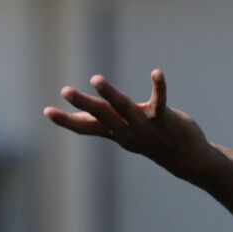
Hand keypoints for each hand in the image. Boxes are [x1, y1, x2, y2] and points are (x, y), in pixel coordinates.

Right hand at [45, 69, 212, 178]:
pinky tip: (156, 72)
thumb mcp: (123, 133)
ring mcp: (144, 125)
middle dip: (82, 103)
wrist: (185, 159)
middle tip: (65, 91)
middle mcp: (126, 130)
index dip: (66, 120)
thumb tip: (82, 113)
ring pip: (124, 108)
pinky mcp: (163, 118)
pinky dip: (158, 86)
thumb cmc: (151, 140)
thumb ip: (104, 122)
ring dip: (109, 94)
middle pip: (100, 116)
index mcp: (114, 132)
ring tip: (95, 79)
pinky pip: (160, 101)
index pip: (85, 128)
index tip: (47, 111)